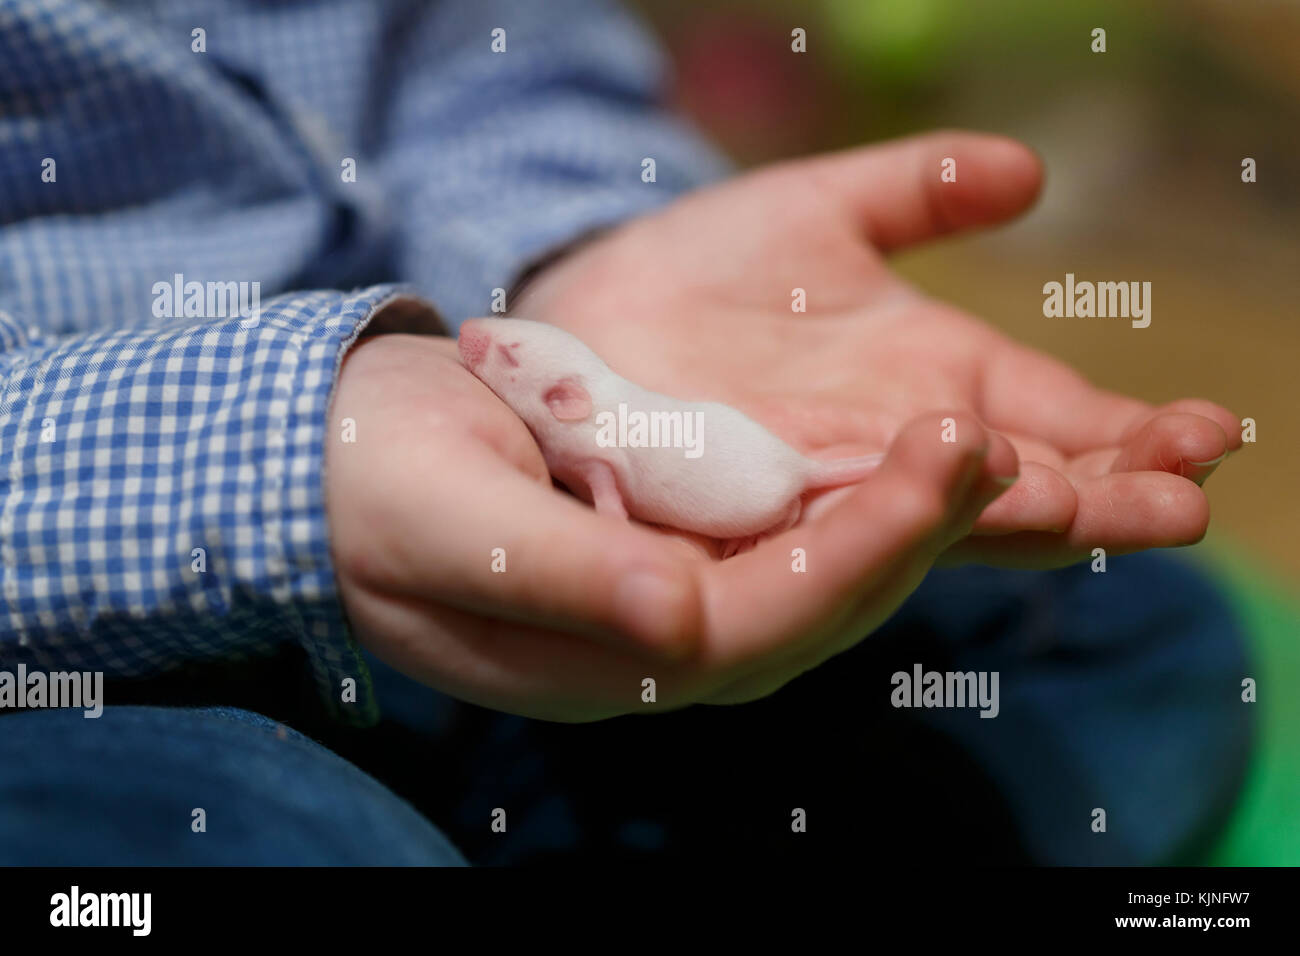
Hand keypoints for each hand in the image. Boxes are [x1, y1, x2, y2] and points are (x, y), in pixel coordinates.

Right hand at [326, 333, 1016, 717]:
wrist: (343, 469)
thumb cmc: (379, 488)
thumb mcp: (448, 521)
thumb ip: (555, 578)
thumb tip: (678, 625)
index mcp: (614, 657)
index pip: (772, 623)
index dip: (871, 550)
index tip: (947, 459)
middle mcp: (666, 645)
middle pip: (823, 605)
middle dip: (918, 529)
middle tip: (991, 436)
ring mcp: (681, 600)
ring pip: (823, 572)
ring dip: (905, 510)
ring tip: (975, 432)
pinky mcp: (684, 549)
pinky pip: (794, 531)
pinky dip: (856, 490)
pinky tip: (905, 439)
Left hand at [513, 130, 1240, 567]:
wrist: (581, 311)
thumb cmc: (697, 269)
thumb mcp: (815, 211)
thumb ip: (915, 191)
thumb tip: (1028, 172)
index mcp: (933, 389)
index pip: (1059, 426)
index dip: (1131, 436)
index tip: (1208, 431)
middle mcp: (895, 456)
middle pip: (1022, 491)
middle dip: (1104, 496)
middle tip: (1184, 497)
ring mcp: (827, 494)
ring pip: (940, 523)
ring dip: (1015, 514)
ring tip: (1083, 501)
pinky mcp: (750, 515)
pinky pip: (833, 527)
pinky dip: (894, 520)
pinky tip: (953, 498)